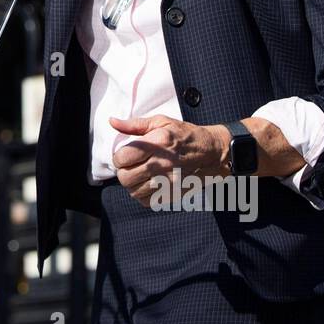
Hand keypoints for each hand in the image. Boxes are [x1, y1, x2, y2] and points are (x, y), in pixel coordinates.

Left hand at [109, 114, 229, 205]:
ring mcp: (168, 181)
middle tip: (129, 166)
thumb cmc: (184, 135)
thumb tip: (112, 122)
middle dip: (123, 172)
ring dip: (132, 184)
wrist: (211, 153)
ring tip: (138, 175)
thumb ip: (134, 124)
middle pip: (125, 178)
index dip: (119, 157)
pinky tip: (148, 184)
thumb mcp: (161, 122)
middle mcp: (162, 164)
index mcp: (157, 143)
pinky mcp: (173, 193)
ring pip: (134, 191)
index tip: (125, 155)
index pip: (122, 158)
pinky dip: (143, 195)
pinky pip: (147, 201)